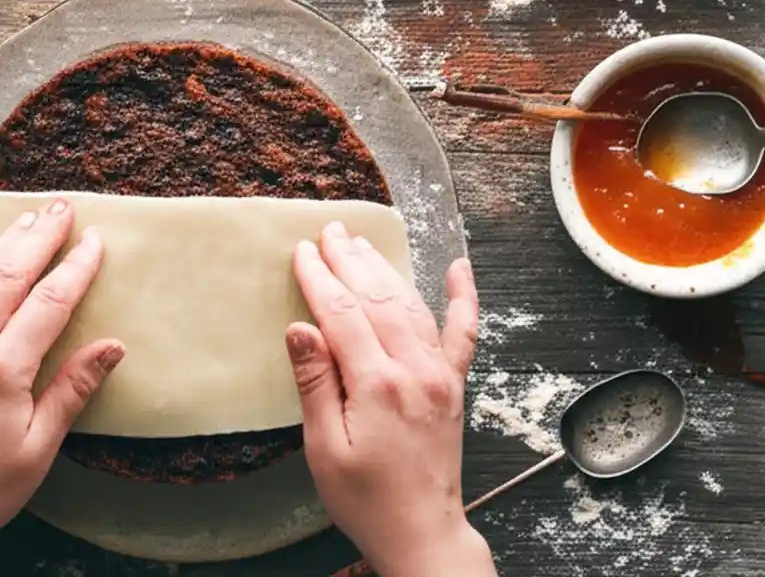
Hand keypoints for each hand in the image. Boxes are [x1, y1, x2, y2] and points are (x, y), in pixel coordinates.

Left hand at [0, 200, 123, 575]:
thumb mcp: (41, 447)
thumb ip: (72, 390)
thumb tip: (111, 347)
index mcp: (1, 373)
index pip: (47, 305)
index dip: (75, 270)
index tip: (96, 242)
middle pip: (7, 279)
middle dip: (38, 239)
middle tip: (62, 208)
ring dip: (0, 244)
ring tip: (26, 216)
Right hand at [287, 222, 495, 576]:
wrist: (422, 532)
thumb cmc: (366, 498)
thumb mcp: (324, 447)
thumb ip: (315, 383)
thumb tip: (300, 328)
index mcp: (378, 385)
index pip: (341, 314)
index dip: (319, 279)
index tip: (302, 252)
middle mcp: (415, 371)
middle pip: (377, 300)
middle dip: (349, 262)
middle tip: (329, 232)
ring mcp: (440, 375)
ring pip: (411, 306)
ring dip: (385, 271)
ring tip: (361, 244)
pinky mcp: (454, 386)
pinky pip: (463, 332)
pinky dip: (463, 297)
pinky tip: (458, 268)